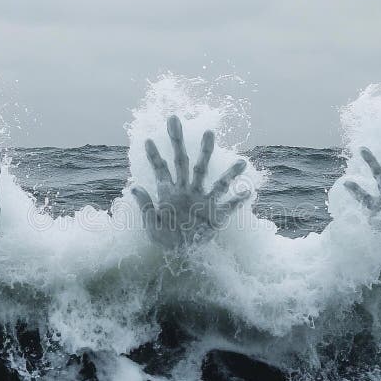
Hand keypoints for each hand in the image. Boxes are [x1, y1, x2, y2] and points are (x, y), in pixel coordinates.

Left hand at [131, 115, 250, 249]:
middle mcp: (188, 191)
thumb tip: (134, 186)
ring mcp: (204, 201)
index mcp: (169, 193)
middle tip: (193, 125)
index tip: (147, 139)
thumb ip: (145, 206)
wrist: (181, 255)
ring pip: (217, 182)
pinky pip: (229, 206)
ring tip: (241, 161)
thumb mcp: (151, 225)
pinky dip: (238, 200)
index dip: (154, 156)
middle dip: (188, 145)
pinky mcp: (216, 216)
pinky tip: (247, 191)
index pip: (161, 170)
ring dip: (229, 172)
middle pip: (187, 163)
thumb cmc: (166, 239)